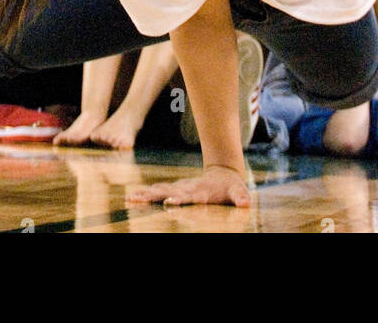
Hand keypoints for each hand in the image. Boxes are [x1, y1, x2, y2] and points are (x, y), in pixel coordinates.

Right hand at [127, 165, 251, 206]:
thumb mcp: (238, 191)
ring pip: (161, 190)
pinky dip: (146, 194)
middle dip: (156, 195)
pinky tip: (133, 197)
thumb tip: (245, 204)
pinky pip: (158, 192)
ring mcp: (181, 188)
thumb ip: (241, 197)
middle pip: (170, 191)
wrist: (222, 173)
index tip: (170, 201)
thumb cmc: (230, 187)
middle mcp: (188, 188)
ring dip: (146, 194)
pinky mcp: (176, 189)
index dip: (180, 198)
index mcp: (202, 191)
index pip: (190, 196)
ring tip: (132, 198)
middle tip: (141, 197)